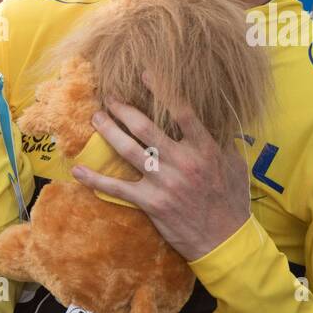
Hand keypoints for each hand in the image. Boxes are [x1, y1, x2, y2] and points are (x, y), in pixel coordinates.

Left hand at [70, 85, 250, 261]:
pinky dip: (95, 180)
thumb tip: (215, 121)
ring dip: (108, 132)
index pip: (182, 111)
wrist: (224, 239)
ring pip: (128, 150)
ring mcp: (165, 182)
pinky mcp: (151, 202)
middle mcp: (183, 162)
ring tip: (96, 118)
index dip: (162, 89)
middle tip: (109, 98)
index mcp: (205, 149)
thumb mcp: (234, 166)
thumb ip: (222, 142)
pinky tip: (79, 170)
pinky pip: (117, 188)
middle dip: (123, 109)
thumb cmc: (231, 201)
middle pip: (146, 128)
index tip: (145, 73)